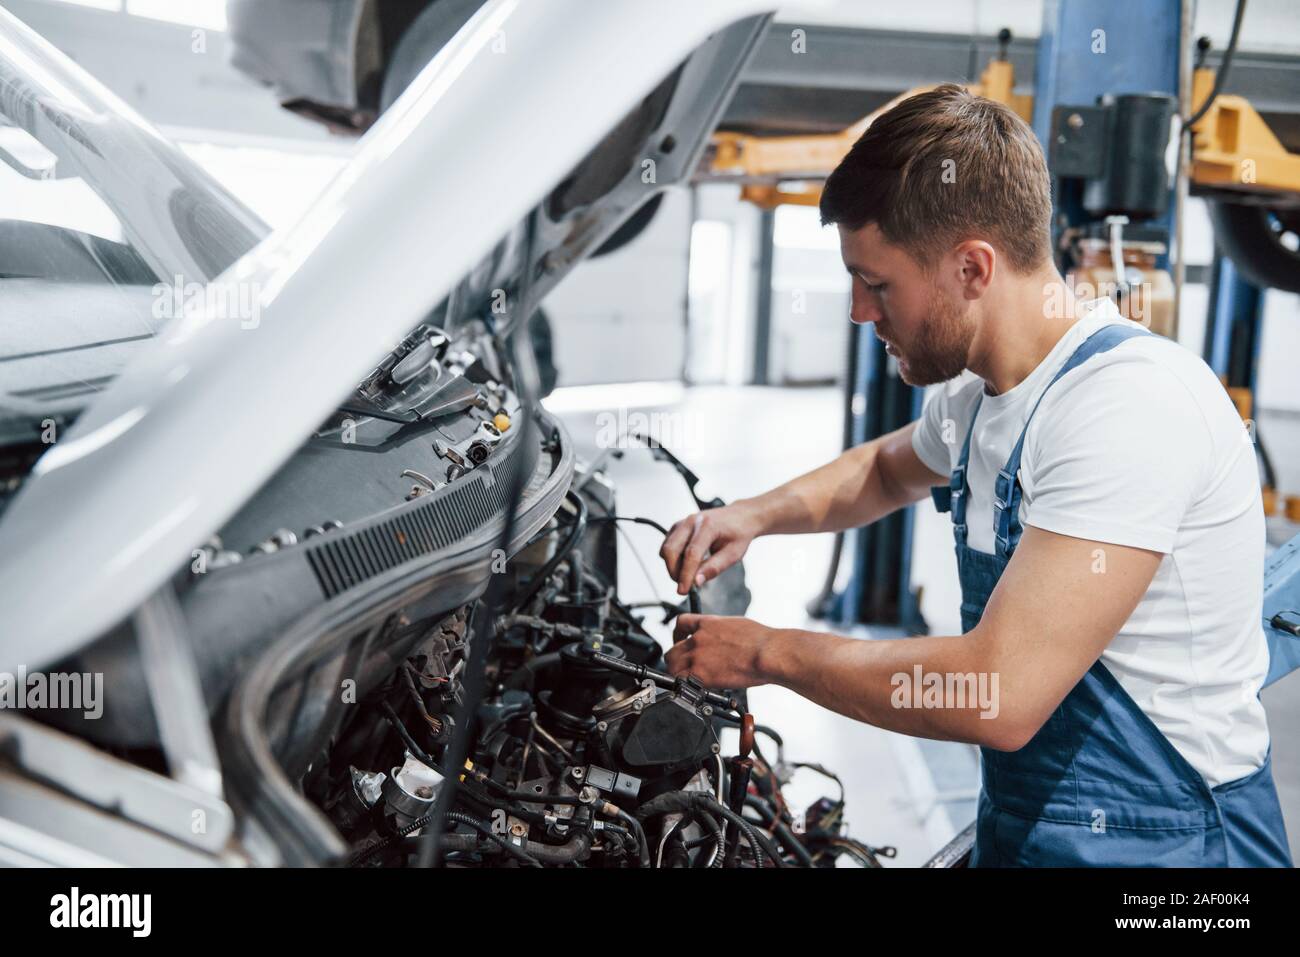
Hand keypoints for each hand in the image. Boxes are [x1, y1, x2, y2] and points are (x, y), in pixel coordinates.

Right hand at [659, 502, 762, 594]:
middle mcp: (692, 522)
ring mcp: (683, 522)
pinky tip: (685, 563)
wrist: (739, 517)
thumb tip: (696, 582)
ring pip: (666, 548)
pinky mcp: (678, 527)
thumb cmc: (739, 534)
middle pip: (671, 549)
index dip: (685, 574)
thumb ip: (714, 567)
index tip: (683, 590)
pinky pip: (667, 545)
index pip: (691, 553)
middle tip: (684, 586)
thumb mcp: (734, 554)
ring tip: (687, 575)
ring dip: (672, 566)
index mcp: (708, 526)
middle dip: (674, 572)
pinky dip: (672, 558)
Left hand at [665, 614, 779, 688]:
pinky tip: (693, 688)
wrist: (767, 653)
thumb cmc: (761, 641)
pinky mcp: (701, 675)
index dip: (678, 634)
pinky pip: (680, 681)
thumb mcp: (737, 624)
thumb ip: (722, 631)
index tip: (681, 640)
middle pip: (672, 649)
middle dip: (676, 658)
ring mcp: (697, 656)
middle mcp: (698, 638)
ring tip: (686, 680)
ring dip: (677, 673)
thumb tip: (721, 638)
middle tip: (683, 665)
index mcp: (708, 623)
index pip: (681, 623)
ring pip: (672, 666)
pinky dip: (684, 686)